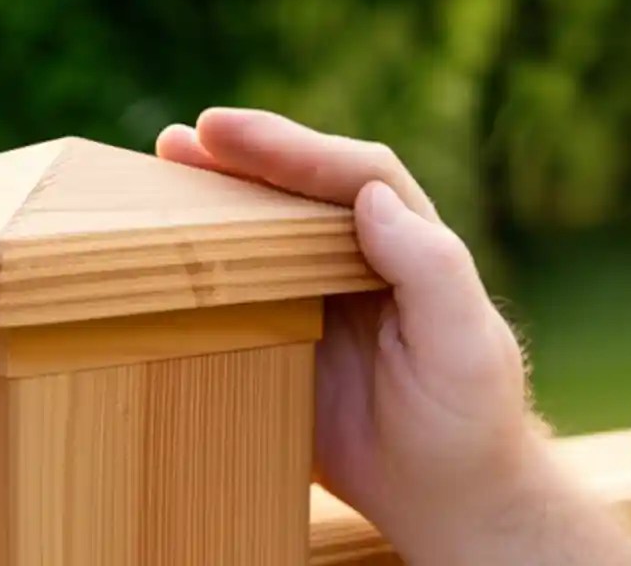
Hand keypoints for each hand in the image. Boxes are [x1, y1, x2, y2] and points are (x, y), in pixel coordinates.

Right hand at [158, 108, 630, 564]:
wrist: (444, 499)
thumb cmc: (467, 423)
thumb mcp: (464, 348)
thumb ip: (430, 269)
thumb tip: (370, 198)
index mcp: (407, 245)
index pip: (349, 175)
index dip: (289, 147)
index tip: (224, 132)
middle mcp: (359, 257)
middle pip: (298, 187)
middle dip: (240, 157)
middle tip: (179, 141)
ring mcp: (319, 294)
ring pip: (265, 228)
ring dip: (217, 195)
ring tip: (163, 168)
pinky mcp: (286, 334)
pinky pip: (242, 285)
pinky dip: (205, 259)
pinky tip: (170, 247)